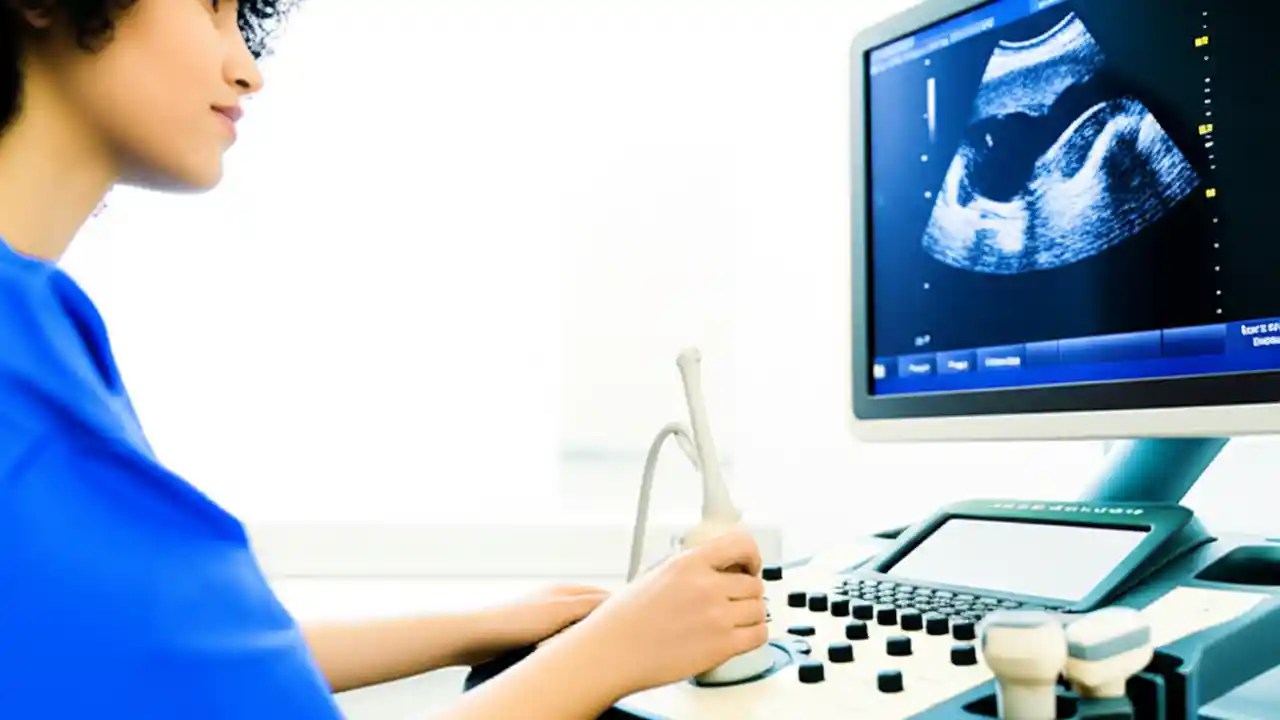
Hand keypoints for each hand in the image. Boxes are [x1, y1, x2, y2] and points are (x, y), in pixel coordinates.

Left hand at [459, 584, 610, 665]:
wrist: (477, 636)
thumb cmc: (515, 622)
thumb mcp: (560, 611)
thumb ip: (590, 605)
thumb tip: (618, 601)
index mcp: (565, 591)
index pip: (603, 597)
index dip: (621, 609)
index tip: (636, 623)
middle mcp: (556, 600)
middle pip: (591, 611)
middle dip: (604, 624)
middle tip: (619, 641)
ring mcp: (544, 616)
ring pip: (576, 626)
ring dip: (584, 636)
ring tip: (594, 650)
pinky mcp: (532, 632)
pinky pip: (560, 638)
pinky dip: (568, 645)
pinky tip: (567, 655)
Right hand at [556, 530, 766, 697]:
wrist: (612, 652)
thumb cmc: (624, 618)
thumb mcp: (657, 573)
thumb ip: (691, 568)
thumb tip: (718, 568)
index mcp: (689, 563)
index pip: (742, 544)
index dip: (751, 557)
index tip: (749, 566)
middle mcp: (706, 586)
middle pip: (753, 583)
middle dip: (747, 593)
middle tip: (734, 602)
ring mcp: (716, 616)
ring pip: (760, 609)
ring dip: (751, 615)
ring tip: (734, 621)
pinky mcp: (721, 646)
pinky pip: (759, 635)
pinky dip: (754, 635)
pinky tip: (739, 636)